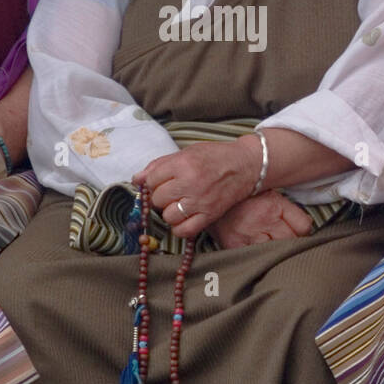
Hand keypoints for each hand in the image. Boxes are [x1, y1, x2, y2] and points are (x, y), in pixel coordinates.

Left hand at [133, 139, 260, 239]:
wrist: (246, 165)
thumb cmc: (215, 156)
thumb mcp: (186, 152)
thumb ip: (160, 164)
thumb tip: (137, 179)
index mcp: (183, 164)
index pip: (151, 180)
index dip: (152, 182)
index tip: (160, 181)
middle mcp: (190, 183)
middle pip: (157, 199)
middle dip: (160, 196)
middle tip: (171, 192)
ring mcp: (200, 201)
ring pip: (168, 216)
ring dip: (169, 212)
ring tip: (178, 204)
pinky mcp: (210, 215)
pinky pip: (184, 230)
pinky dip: (179, 227)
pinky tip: (183, 217)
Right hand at [209, 191, 313, 249]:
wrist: (208, 193)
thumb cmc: (242, 195)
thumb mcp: (269, 194)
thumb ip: (288, 211)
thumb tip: (305, 230)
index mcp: (273, 204)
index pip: (304, 227)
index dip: (302, 230)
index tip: (296, 230)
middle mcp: (262, 220)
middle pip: (292, 241)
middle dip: (289, 241)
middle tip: (280, 237)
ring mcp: (248, 235)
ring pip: (275, 252)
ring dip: (275, 250)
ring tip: (267, 243)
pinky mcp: (234, 246)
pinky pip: (255, 258)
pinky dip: (258, 257)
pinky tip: (255, 249)